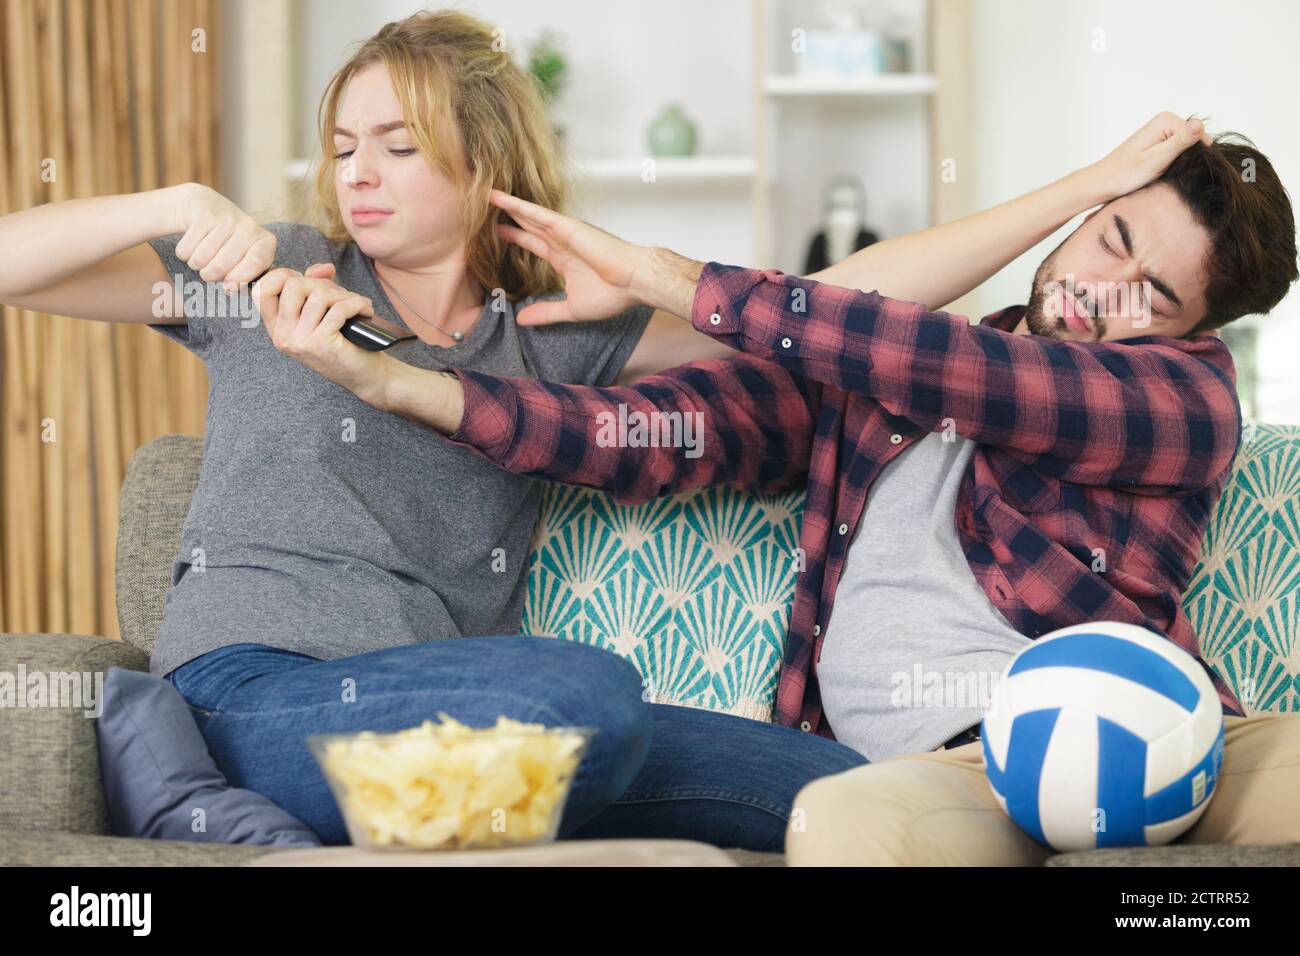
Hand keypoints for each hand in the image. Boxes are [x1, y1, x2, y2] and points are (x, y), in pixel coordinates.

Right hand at [176, 183, 277, 291]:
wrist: (207, 206)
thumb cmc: (229, 244)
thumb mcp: (244, 259)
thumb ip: (243, 279)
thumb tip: (230, 289)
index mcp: (266, 242)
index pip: (256, 263)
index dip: (240, 279)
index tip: (228, 287)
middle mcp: (250, 227)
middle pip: (224, 264)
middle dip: (210, 275)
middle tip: (208, 273)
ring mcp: (228, 219)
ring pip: (202, 258)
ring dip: (195, 264)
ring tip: (200, 259)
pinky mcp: (205, 215)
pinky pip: (187, 248)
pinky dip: (184, 254)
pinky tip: (191, 247)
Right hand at [253, 264, 393, 406]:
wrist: (365, 376)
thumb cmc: (345, 342)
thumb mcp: (323, 312)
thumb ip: (316, 287)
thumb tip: (325, 268)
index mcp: (277, 328)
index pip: (262, 290)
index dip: (285, 276)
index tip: (310, 283)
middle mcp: (283, 336)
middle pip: (293, 285)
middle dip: (322, 284)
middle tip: (340, 296)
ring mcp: (300, 341)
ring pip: (318, 296)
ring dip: (344, 295)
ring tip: (356, 305)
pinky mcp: (320, 344)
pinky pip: (339, 309)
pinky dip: (357, 304)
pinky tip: (365, 310)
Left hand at [489, 189, 651, 324]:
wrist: (633, 282)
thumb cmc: (613, 295)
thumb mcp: (570, 309)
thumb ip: (545, 312)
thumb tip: (522, 321)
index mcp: (563, 259)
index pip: (532, 244)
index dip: (514, 237)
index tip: (494, 234)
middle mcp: (561, 241)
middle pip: (526, 226)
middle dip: (506, 218)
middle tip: (481, 209)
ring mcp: (563, 232)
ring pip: (527, 215)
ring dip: (505, 206)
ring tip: (482, 195)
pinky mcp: (565, 226)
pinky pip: (534, 213)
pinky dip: (515, 204)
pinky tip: (497, 197)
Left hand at [1087, 112, 1212, 201]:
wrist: (1103, 182)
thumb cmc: (1126, 174)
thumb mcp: (1157, 159)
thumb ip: (1180, 141)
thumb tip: (1199, 124)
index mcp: (1166, 120)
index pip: (1200, 136)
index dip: (1192, 155)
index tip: (1171, 166)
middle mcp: (1165, 121)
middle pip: (1194, 140)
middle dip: (1186, 158)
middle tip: (1164, 170)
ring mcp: (1162, 132)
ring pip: (1187, 147)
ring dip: (1179, 161)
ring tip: (1160, 171)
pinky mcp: (1159, 143)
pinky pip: (1177, 152)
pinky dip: (1173, 163)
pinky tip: (1159, 171)